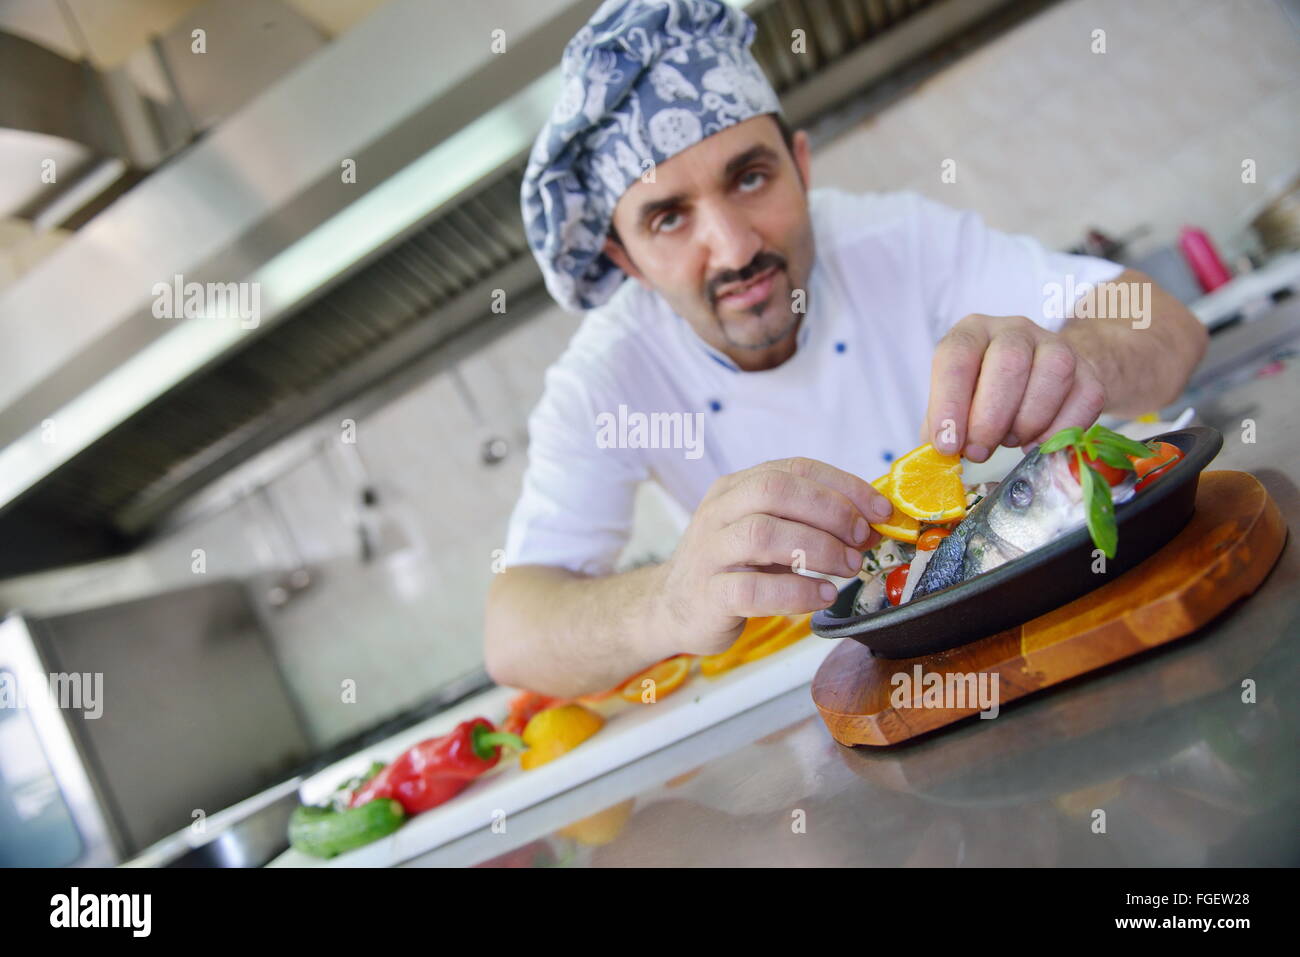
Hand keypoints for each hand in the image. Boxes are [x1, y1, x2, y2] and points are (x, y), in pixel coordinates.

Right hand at [654, 458, 893, 655]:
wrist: (673, 606)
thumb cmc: (733, 566)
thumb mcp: (767, 532)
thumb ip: (808, 522)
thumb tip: (870, 524)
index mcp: (736, 487)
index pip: (795, 469)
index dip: (844, 485)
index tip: (880, 510)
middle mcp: (719, 511)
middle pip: (775, 491)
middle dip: (830, 511)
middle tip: (861, 539)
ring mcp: (709, 551)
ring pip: (762, 534)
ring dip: (818, 549)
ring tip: (848, 567)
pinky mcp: (707, 594)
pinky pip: (752, 590)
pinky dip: (795, 592)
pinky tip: (822, 596)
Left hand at [923, 314, 1106, 461]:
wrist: (1040, 380)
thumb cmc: (985, 396)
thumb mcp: (955, 404)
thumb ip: (943, 429)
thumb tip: (935, 464)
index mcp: (971, 332)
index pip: (956, 356)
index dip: (949, 403)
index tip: (948, 445)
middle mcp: (1013, 330)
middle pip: (1008, 362)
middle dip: (990, 418)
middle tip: (979, 452)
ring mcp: (1055, 345)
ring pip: (1053, 372)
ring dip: (1028, 420)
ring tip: (1011, 441)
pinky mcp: (1088, 371)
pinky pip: (1086, 397)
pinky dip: (1061, 430)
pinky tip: (1039, 444)